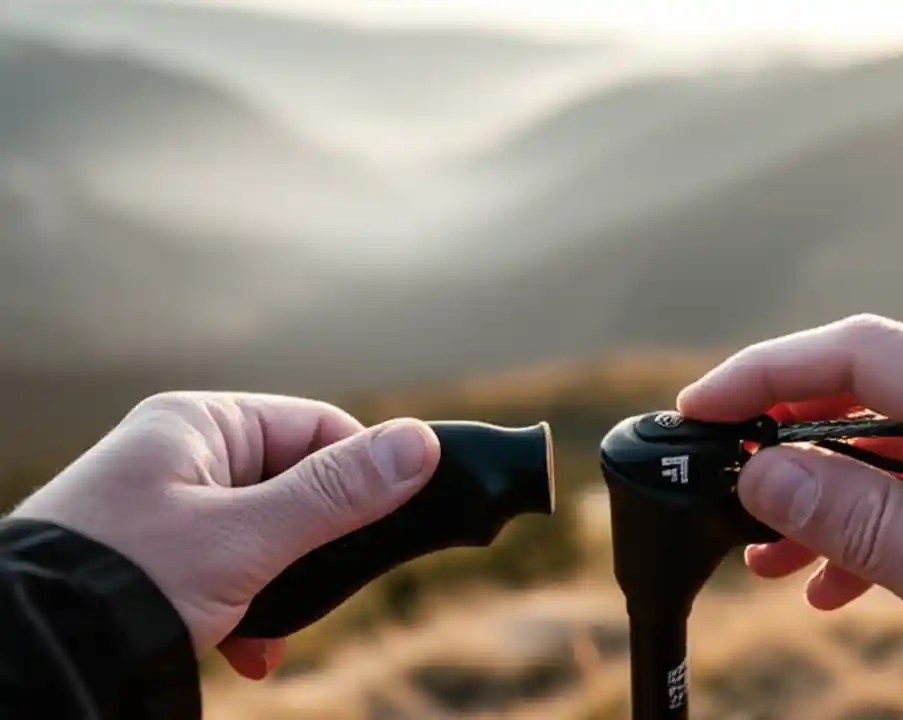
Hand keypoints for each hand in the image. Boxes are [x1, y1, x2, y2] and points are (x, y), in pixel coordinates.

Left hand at [10, 393, 438, 679]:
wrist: (30, 656)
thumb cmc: (126, 580)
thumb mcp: (246, 537)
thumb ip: (336, 493)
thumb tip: (422, 443)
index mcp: (199, 423)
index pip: (316, 426)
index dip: (361, 473)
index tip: (386, 525)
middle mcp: (182, 454)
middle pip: (294, 482)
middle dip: (313, 546)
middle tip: (319, 588)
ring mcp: (165, 505)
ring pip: (265, 531)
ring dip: (281, 584)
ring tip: (270, 631)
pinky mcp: (156, 554)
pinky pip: (228, 565)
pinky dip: (246, 607)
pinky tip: (246, 649)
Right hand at [678, 315, 902, 719]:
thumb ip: (858, 523)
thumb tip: (764, 476)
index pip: (857, 352)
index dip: (763, 374)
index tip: (698, 408)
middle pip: (876, 386)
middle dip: (792, 442)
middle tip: (728, 490)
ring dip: (838, 491)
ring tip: (775, 558)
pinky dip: (894, 511)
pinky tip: (846, 576)